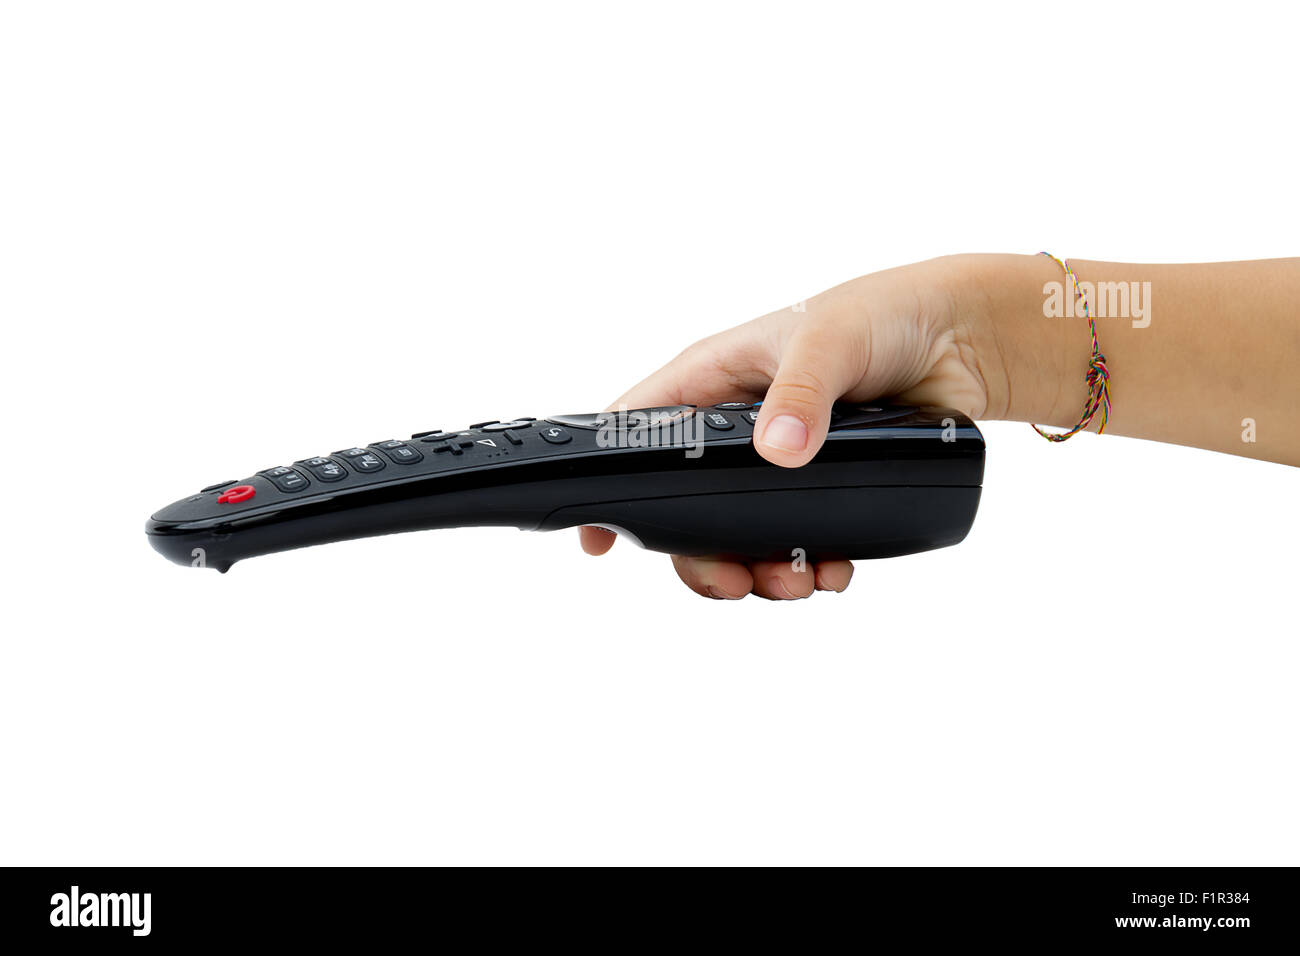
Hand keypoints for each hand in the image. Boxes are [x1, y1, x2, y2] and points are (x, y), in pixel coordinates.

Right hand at [578, 256, 996, 598]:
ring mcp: (776, 467)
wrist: (962, 342)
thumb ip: (799, 392)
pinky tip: (829, 572)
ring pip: (737, 537)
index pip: (638, 430)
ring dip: (758, 572)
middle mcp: (736, 430)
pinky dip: (806, 569)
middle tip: (730, 582)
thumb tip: (776, 448)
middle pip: (683, 509)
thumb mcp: (828, 339)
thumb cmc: (882, 312)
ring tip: (794, 582)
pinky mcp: (820, 492)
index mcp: (713, 380)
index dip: (610, 483)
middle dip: (700, 557)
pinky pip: (794, 544)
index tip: (600, 539)